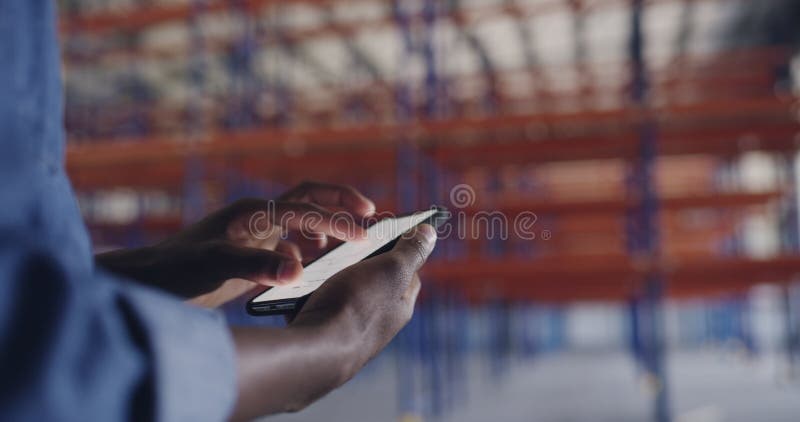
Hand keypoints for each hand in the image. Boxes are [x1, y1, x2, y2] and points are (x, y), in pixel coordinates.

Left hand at [96, 181, 374, 306]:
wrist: (143, 284)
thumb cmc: (175, 274)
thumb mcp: (216, 268)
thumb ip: (258, 266)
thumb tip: (299, 268)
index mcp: (253, 214)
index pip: (306, 208)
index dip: (338, 220)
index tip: (366, 235)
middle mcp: (256, 216)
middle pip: (309, 198)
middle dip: (341, 204)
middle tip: (373, 216)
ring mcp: (251, 232)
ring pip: (300, 220)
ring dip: (327, 226)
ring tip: (353, 240)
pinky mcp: (247, 251)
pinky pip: (287, 242)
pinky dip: (305, 249)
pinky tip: (309, 265)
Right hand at [230, 224, 436, 419]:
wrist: (315, 352)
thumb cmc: (356, 306)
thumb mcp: (391, 269)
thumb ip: (411, 251)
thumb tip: (430, 234)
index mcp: (400, 306)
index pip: (406, 270)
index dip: (396, 246)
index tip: (380, 230)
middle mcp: (378, 323)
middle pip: (372, 281)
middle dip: (357, 261)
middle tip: (342, 245)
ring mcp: (348, 331)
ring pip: (340, 293)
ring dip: (329, 277)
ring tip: (318, 263)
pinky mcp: (320, 336)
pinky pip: (316, 307)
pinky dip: (310, 295)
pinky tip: (300, 288)